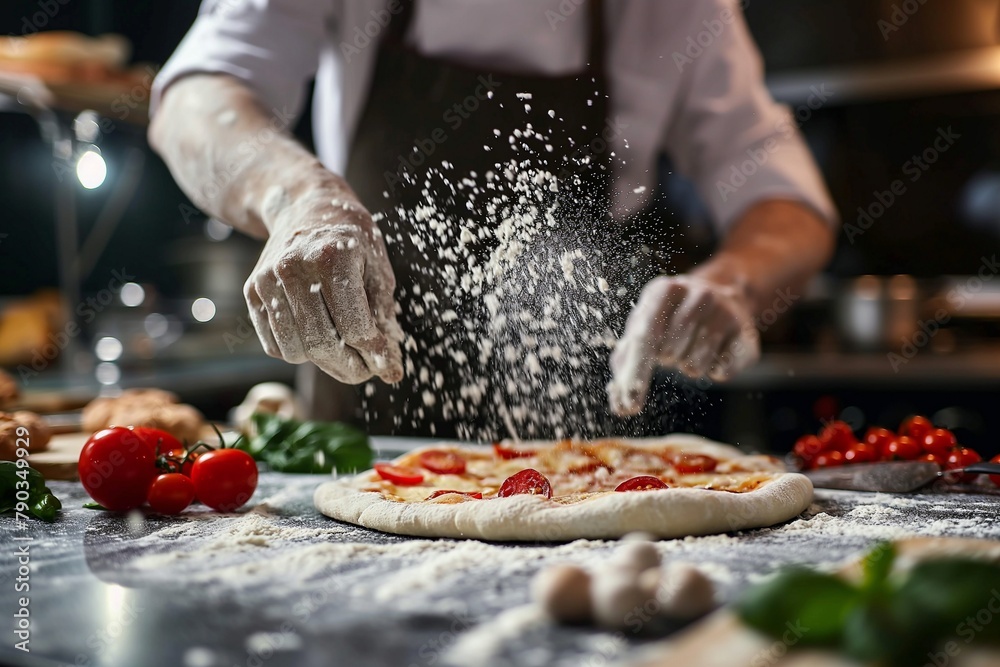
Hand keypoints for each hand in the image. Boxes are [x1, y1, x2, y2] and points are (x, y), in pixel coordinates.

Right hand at [244, 192, 403, 384]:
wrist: (306, 208)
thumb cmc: (351, 241)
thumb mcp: (377, 270)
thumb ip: (384, 319)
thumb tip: (391, 372)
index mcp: (333, 257)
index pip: (354, 326)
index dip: (374, 353)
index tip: (386, 365)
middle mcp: (294, 267)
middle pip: (322, 343)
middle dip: (350, 368)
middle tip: (365, 373)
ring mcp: (267, 280)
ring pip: (296, 350)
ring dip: (323, 364)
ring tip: (343, 355)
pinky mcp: (251, 292)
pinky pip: (274, 345)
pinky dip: (298, 353)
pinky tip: (316, 338)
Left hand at [607, 275, 759, 415]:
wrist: (723, 298)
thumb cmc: (670, 319)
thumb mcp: (643, 328)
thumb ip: (625, 364)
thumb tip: (620, 407)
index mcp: (664, 290)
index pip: (646, 336)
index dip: (636, 372)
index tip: (630, 406)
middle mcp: (699, 294)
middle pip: (669, 353)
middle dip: (668, 357)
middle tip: (676, 340)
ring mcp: (726, 312)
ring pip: (695, 366)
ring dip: (690, 364)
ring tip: (696, 344)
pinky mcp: (746, 335)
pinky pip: (722, 373)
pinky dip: (715, 371)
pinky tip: (717, 351)